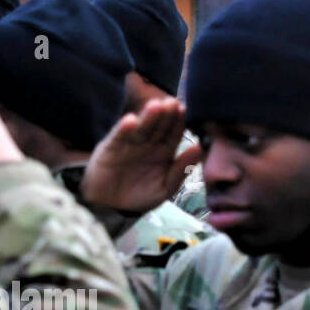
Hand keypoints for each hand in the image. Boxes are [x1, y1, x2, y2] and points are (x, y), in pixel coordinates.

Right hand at [82, 97, 200, 213]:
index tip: (184, 110)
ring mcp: (130, 144)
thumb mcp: (165, 187)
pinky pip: (118, 137)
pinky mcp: (111, 147)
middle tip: (172, 103)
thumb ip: (181, 169)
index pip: (174, 133)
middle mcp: (148, 144)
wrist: (111, 207)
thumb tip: (199, 148)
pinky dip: (123, 129)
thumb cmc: (140, 196)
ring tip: (155, 106)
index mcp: (164, 151)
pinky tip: (130, 120)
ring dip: (147, 117)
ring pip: (141, 128)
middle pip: (158, 127)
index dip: (178, 122)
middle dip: (165, 115)